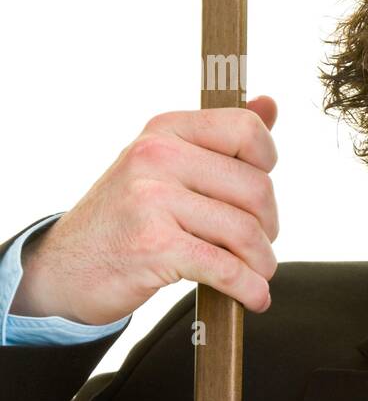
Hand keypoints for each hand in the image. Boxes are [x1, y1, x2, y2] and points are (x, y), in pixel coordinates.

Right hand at [12, 97, 280, 323]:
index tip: (258, 187)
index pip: (246, 129)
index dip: (267, 162)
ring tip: (255, 272)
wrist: (66, 269)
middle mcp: (156, 156)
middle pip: (257, 189)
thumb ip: (221, 137)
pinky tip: (253, 297)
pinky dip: (248, 288)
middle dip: (267, 225)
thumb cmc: (129, 217)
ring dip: (261, 262)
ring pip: (247, 231)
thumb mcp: (166, 166)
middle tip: (256, 245)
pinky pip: (226, 268)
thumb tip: (270, 103)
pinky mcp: (153, 246)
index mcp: (165, 130)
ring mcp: (151, 200)